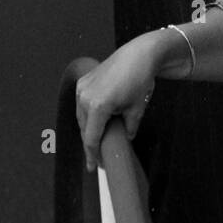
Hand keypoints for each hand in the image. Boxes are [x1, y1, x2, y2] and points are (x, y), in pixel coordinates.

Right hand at [75, 35, 158, 172]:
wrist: (139, 54)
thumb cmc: (140, 80)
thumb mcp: (137, 109)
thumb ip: (129, 129)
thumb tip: (125, 140)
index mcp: (98, 107)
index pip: (91, 138)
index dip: (93, 155)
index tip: (94, 167)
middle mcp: (85, 97)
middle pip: (85, 129)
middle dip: (91, 143)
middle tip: (100, 155)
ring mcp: (82, 88)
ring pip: (82, 118)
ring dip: (89, 129)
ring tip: (101, 137)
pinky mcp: (83, 81)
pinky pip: (82, 105)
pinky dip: (88, 114)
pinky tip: (98, 120)